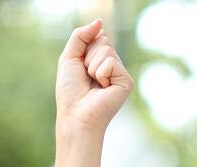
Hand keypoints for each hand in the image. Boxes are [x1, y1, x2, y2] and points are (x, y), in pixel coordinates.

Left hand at [56, 19, 131, 134]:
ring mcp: (120, 73)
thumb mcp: (69, 58)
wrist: (76, 116)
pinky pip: (111, 62)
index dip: (84, 48)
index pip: (97, 36)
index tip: (79, 68)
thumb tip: (100, 21)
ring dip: (92, 67)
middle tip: (86, 78)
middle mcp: (112, 66)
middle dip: (88, 57)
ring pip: (106, 50)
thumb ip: (81, 36)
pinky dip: (101, 74)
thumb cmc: (70, 92)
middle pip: (102, 41)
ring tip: (93, 84)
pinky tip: (102, 88)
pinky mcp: (126, 81)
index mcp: (99, 60)